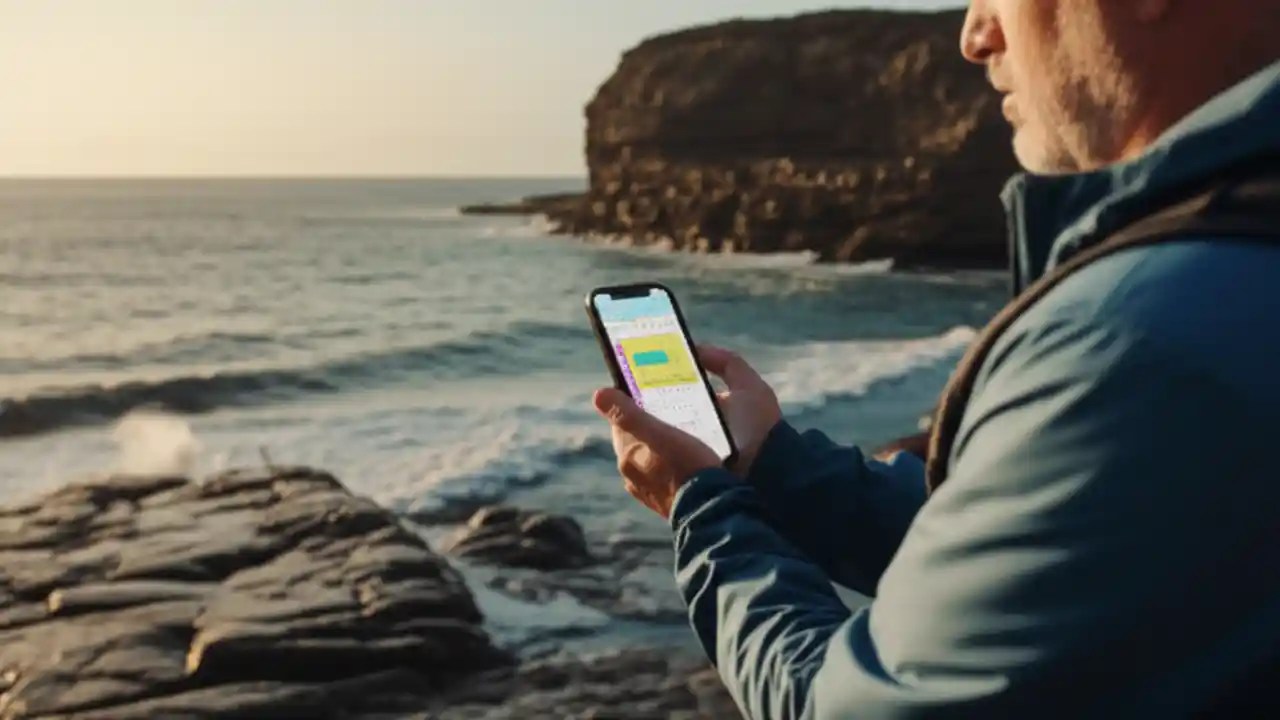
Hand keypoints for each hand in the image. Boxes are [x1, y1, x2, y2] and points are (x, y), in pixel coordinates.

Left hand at [593, 346, 782, 518]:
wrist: (711, 510)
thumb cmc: (687, 466)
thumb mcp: (658, 433)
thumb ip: (627, 414)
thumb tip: (598, 394)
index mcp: (627, 456)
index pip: (621, 423)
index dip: (633, 405)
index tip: (650, 394)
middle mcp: (632, 476)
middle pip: (635, 441)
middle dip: (649, 426)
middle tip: (672, 412)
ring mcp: (648, 492)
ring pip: (650, 459)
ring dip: (661, 447)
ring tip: (685, 435)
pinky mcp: (666, 503)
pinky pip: (664, 477)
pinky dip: (671, 466)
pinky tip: (689, 462)